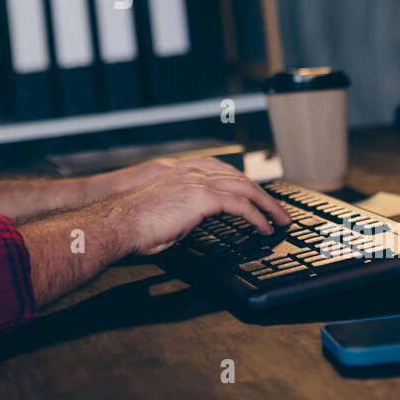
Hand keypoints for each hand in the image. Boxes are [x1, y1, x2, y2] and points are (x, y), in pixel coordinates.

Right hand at [100, 158, 290, 256]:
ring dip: (267, 206)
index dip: (244, 183)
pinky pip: (240, 205)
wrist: (119, 223)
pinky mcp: (202, 197)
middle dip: (263, 195)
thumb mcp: (164, 211)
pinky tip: (264, 228)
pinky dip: (257, 217)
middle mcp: (192, 171)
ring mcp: (198, 182)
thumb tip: (195, 221)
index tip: (257, 196)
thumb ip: (184, 209)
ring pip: (246, 189)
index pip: (224, 171)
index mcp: (181, 171)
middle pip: (239, 178)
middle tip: (278, 211)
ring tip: (280, 220)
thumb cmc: (134, 223)